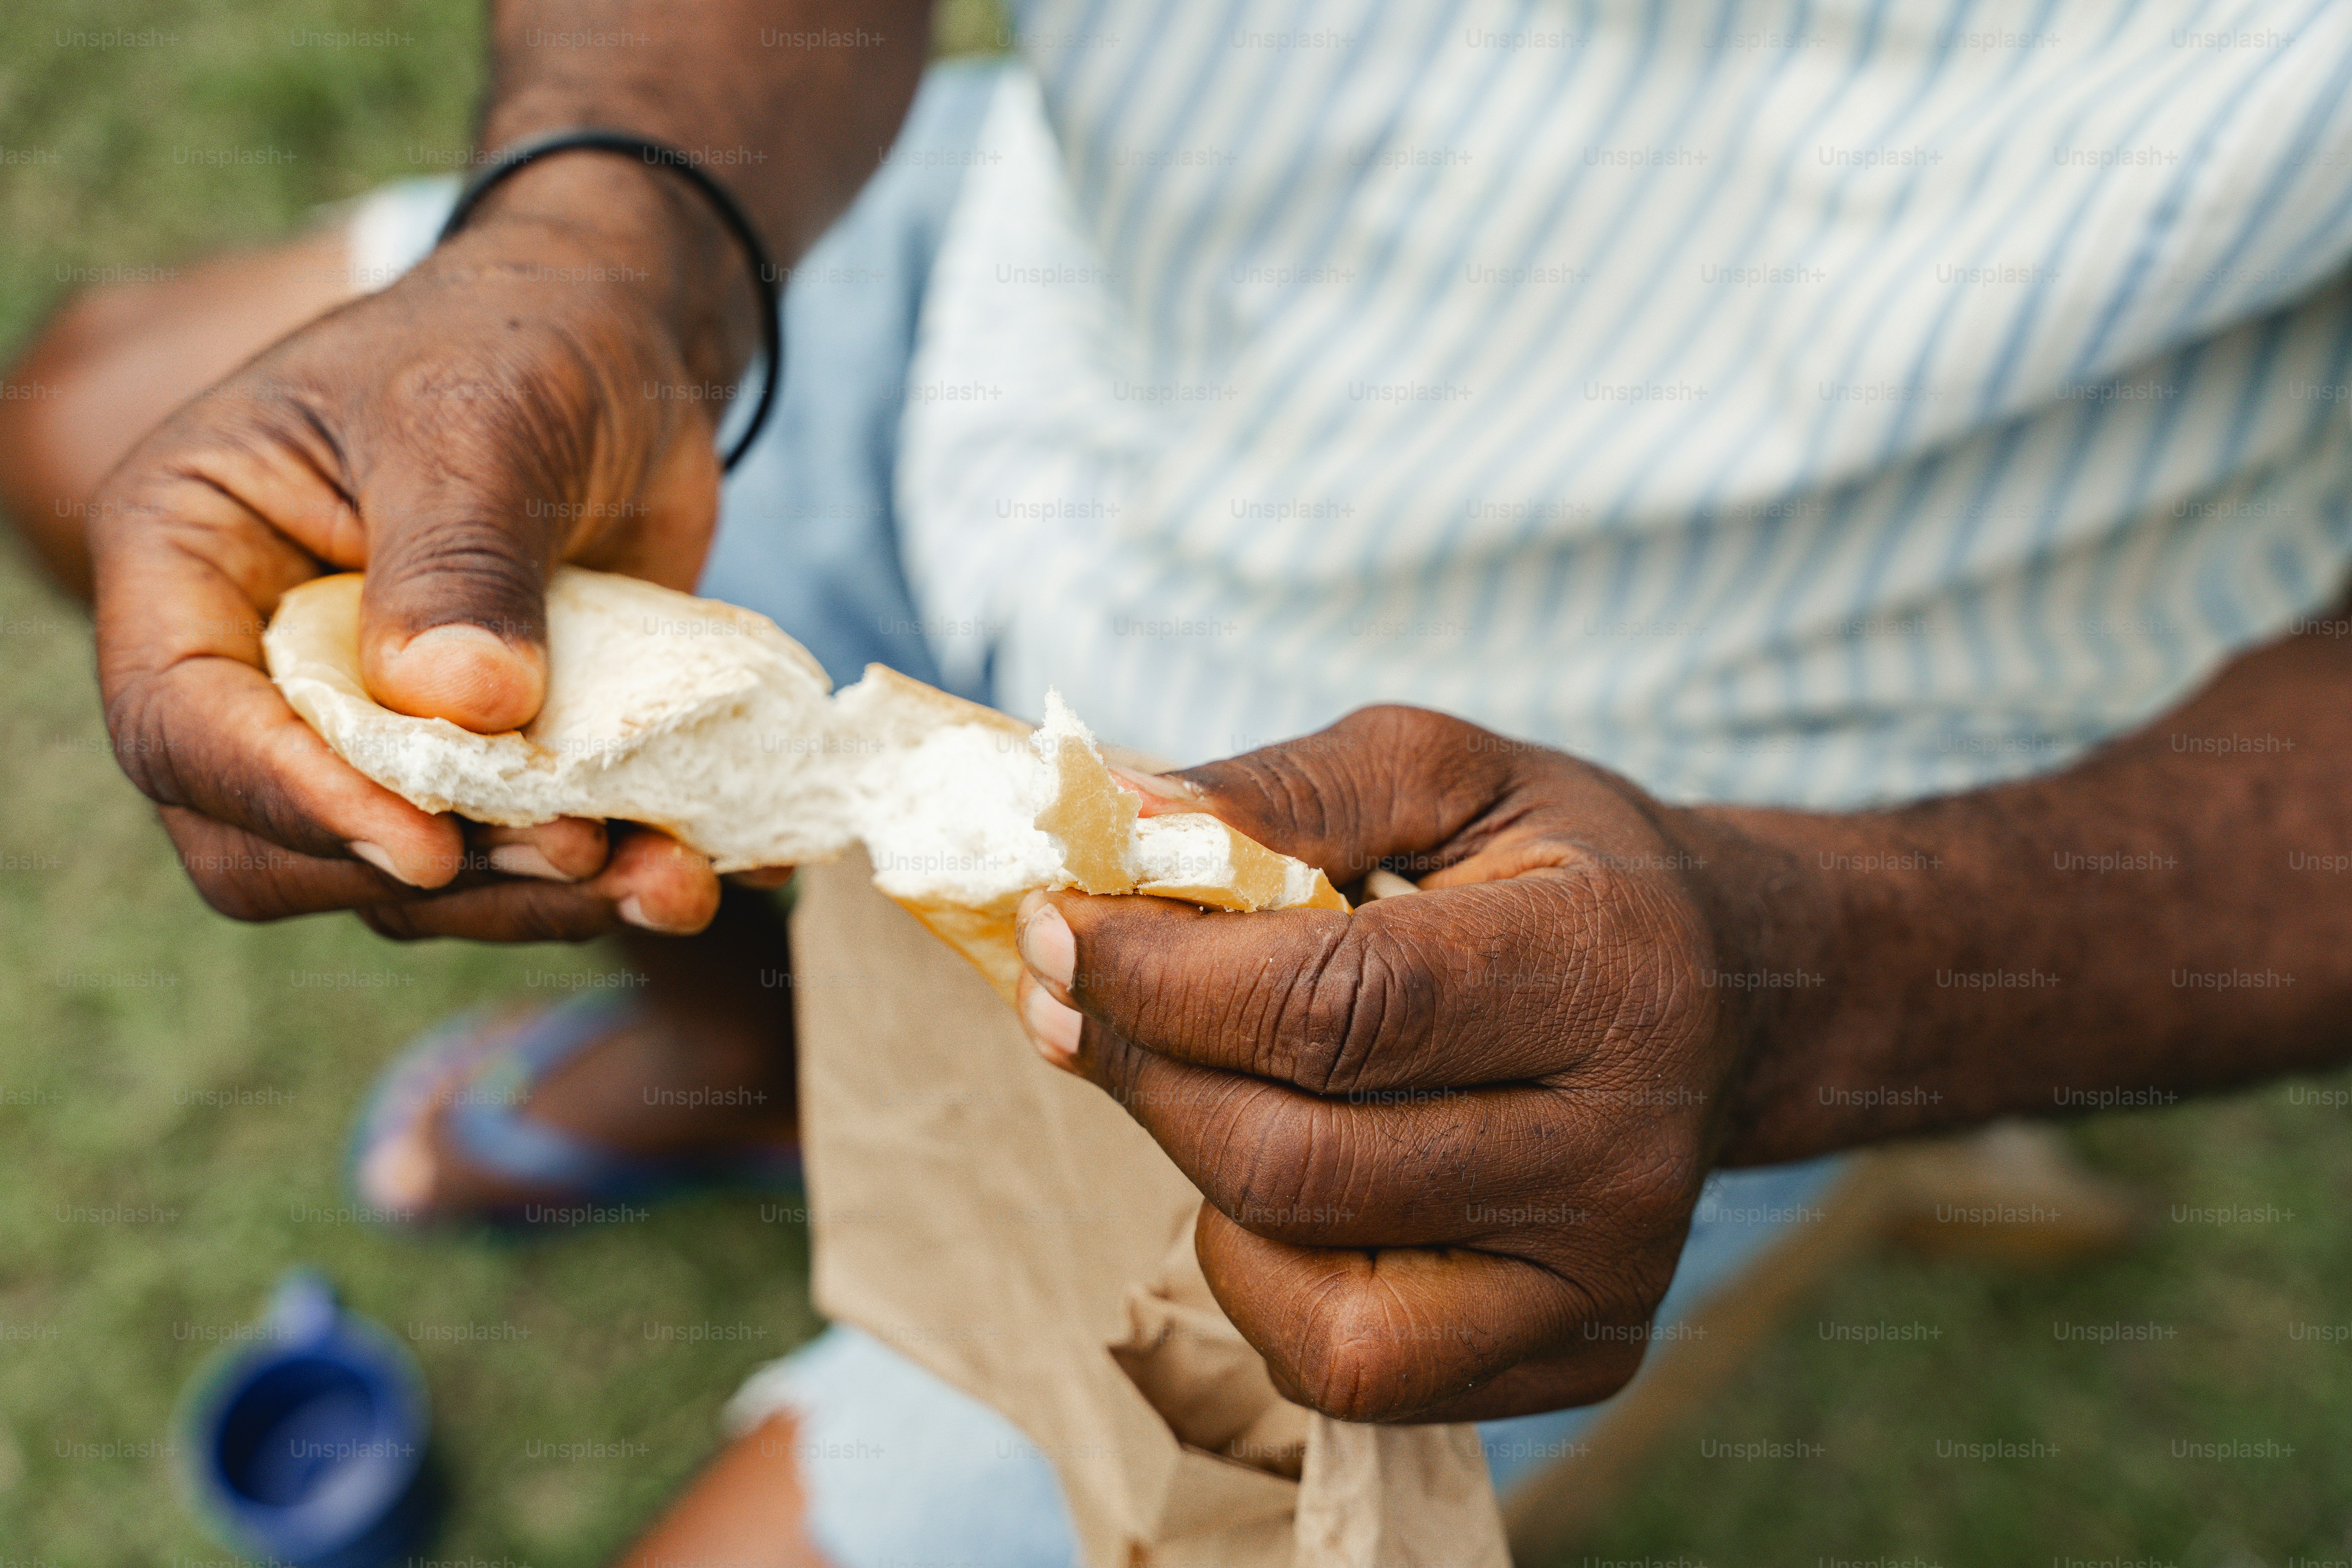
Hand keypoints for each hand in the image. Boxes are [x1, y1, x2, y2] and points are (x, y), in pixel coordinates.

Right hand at [90, 156, 764, 939]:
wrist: (625, 347)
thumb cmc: (518, 340)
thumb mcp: (476, 421)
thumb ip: (457, 562)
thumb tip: (462, 709)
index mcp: (191, 561)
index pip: (184, 728)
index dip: (292, 803)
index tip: (423, 844)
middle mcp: (256, 667)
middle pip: (279, 846)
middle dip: (427, 875)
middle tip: (581, 853)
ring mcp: (368, 728)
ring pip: (406, 880)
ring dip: (535, 897)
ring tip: (668, 877)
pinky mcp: (479, 761)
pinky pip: (511, 860)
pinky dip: (605, 882)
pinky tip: (700, 874)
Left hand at [1014, 706, 1808, 1422]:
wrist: (1731, 992)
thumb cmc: (1562, 867)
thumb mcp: (1446, 772)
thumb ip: (1285, 791)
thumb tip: (1115, 830)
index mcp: (1608, 974)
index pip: (1339, 1008)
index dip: (1162, 976)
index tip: (1056, 923)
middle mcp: (1624, 1155)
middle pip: (1297, 1161)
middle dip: (1143, 1070)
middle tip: (1072, 994)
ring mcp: (1604, 1282)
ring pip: (1307, 1296)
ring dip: (1195, 1175)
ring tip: (1195, 1077)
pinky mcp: (1578, 1359)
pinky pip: (1347, 1373)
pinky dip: (1260, 1276)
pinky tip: (1275, 1174)